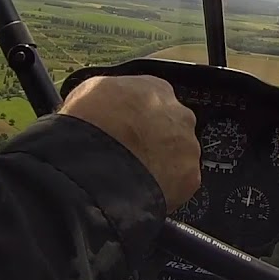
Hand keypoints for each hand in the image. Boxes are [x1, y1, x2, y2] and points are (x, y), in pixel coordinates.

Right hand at [60, 74, 200, 212]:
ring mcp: (188, 146)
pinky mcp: (189, 177)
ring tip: (133, 176)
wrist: (94, 166)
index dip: (137, 118)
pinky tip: (140, 191)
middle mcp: (179, 114)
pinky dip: (162, 188)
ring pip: (177, 157)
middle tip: (130, 155)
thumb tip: (106, 106)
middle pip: (171, 128)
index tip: (126, 130)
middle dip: (153, 141)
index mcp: (156, 89)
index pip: (154, 100)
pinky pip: (178, 184)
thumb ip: (112, 96)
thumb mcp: (89, 92)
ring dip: (159, 165)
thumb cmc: (89, 126)